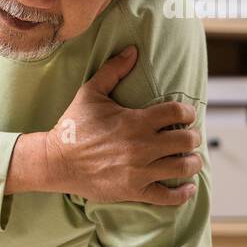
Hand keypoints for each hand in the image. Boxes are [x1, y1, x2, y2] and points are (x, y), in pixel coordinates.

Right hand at [44, 45, 202, 205]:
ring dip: (192, 161)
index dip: (187, 112)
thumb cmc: (73, 127)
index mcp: (135, 121)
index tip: (184, 116)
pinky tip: (187, 186)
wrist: (55, 162)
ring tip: (189, 158)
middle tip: (186, 137)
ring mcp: (139, 171)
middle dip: (192, 137)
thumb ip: (113, 70)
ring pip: (184, 167)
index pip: (178, 113)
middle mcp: (141, 146)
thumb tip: (132, 50)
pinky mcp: (133, 191)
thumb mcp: (90, 94)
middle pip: (187, 140)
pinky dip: (183, 193)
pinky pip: (168, 196)